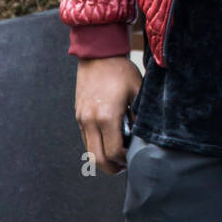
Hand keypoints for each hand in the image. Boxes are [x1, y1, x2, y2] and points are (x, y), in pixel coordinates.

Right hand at [75, 55, 143, 174]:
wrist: (98, 54)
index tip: (134, 157)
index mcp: (107, 117)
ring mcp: (81, 119)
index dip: (125, 159)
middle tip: (125, 164)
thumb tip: (144, 137)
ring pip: (89, 152)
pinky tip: (109, 139)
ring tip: (118, 153)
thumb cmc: (120, 71)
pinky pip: (86, 139)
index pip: (114, 152)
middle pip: (98, 159)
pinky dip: (97, 146)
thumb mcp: (137, 92)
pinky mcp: (78, 115)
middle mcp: (90, 121)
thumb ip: (140, 117)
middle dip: (112, 167)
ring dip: (103, 157)